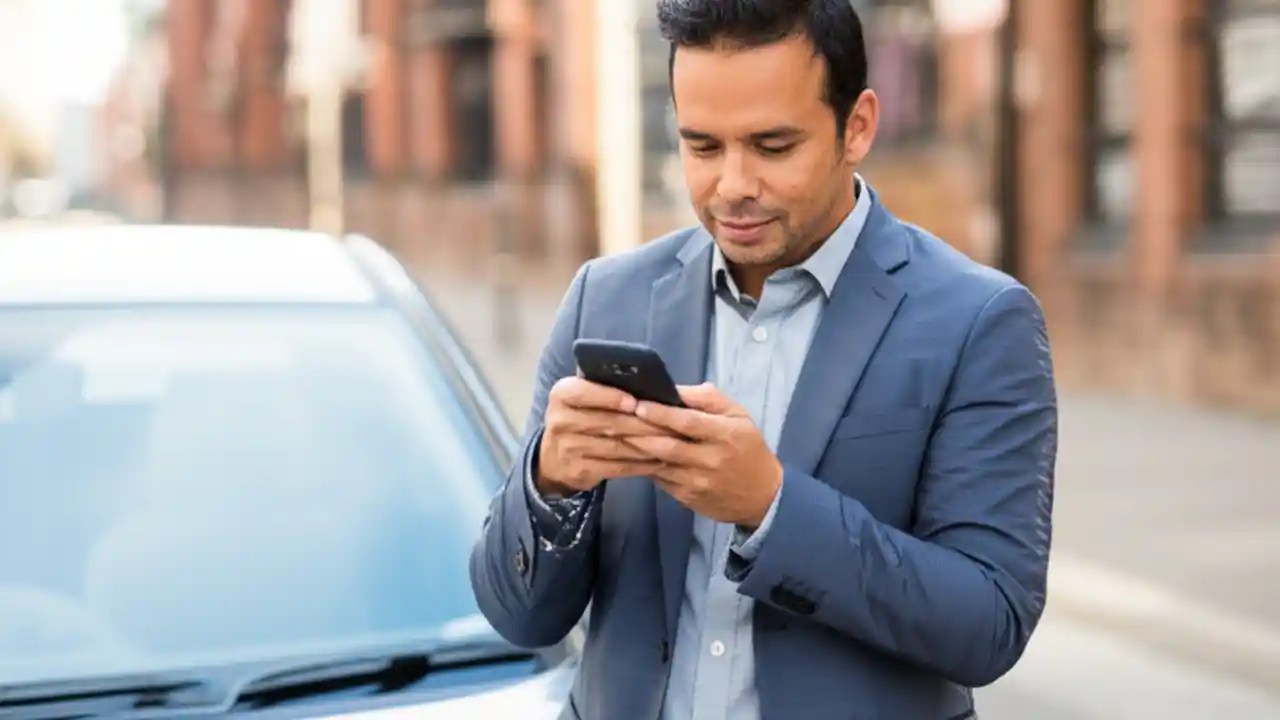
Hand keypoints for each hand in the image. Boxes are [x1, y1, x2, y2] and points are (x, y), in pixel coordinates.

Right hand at [537, 376, 679, 495]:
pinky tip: (659, 461)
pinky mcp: (580, 471)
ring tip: (672, 442)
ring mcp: (569, 448)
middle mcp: (561, 420)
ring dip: (648, 445)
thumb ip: (605, 386)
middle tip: (671, 424)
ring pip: (617, 446)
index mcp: (562, 394)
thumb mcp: (583, 397)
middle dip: (643, 424)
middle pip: (608, 422)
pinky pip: (617, 467)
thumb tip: (645, 381)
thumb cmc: (581, 417)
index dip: (610, 397)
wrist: (555, 457)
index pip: (584, 392)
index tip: (635, 402)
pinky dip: (641, 464)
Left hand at [625, 383, 781, 528]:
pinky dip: (643, 466)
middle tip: (613, 418)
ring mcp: (697, 481)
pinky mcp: (687, 497)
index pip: (688, 422)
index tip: (638, 404)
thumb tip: (674, 389)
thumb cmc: (748, 449)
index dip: (661, 414)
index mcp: (725, 435)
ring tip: (614, 435)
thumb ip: (708, 400)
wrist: (762, 497)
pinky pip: (660, 479)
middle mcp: (710, 459)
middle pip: (668, 445)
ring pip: (660, 464)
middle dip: (639, 432)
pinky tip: (626, 455)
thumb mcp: (738, 417)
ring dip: (635, 451)